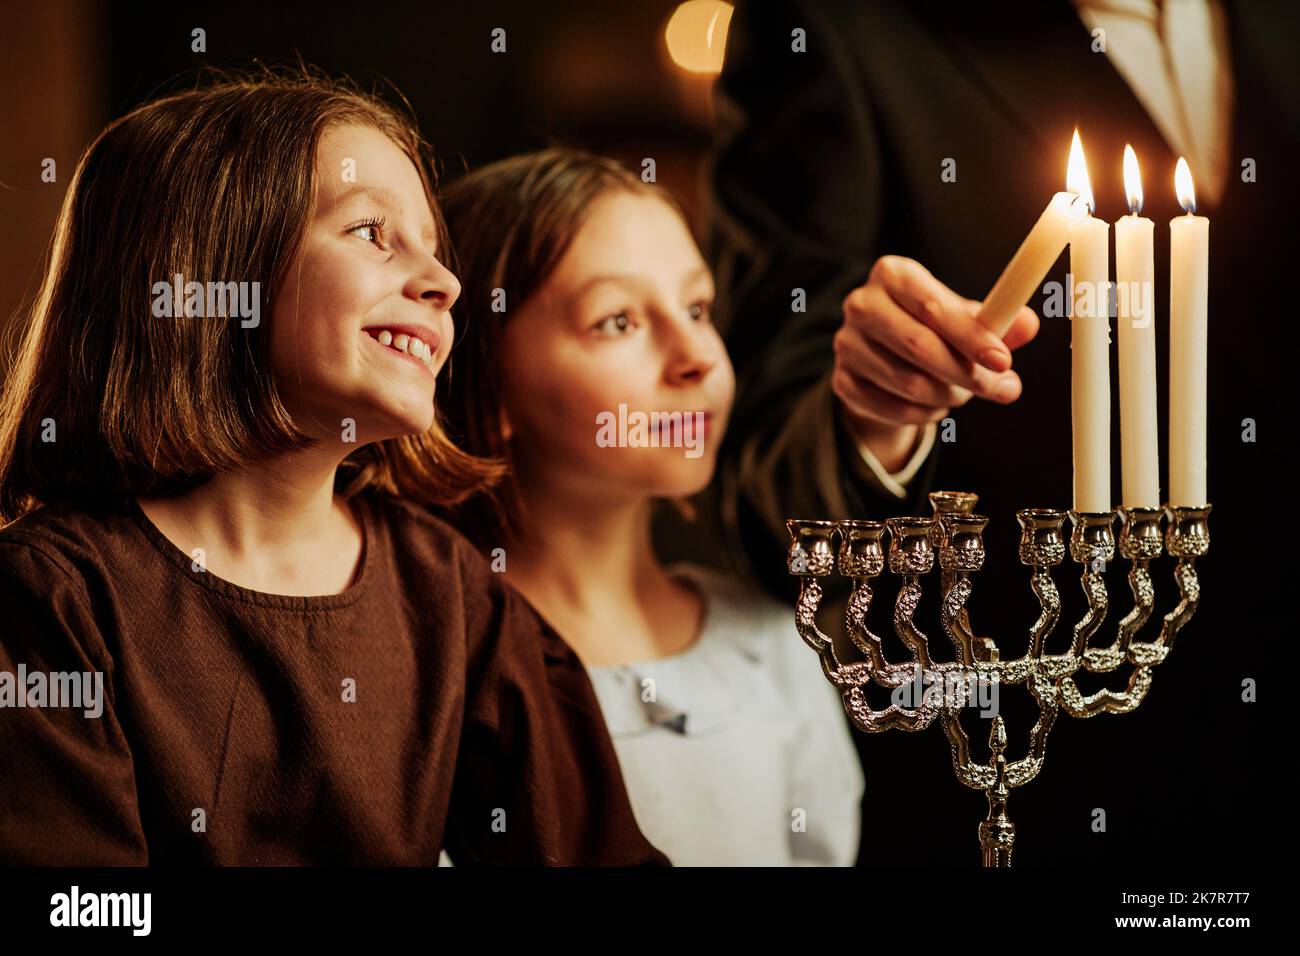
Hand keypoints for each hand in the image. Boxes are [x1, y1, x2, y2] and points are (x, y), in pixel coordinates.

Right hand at [832, 256, 1038, 468]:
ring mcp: (846, 344)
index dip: (970, 336)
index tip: (1003, 361)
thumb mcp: (966, 318)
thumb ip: (999, 320)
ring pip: (908, 383)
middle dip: (966, 373)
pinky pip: (892, 408)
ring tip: (963, 394)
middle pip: (918, 345)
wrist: (884, 359)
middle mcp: (861, 304)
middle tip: (1000, 389)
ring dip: (948, 396)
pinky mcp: (841, 381)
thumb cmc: (932, 329)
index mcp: (893, 274)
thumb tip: (1027, 325)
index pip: (932, 307)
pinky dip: (924, 415)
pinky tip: (936, 406)